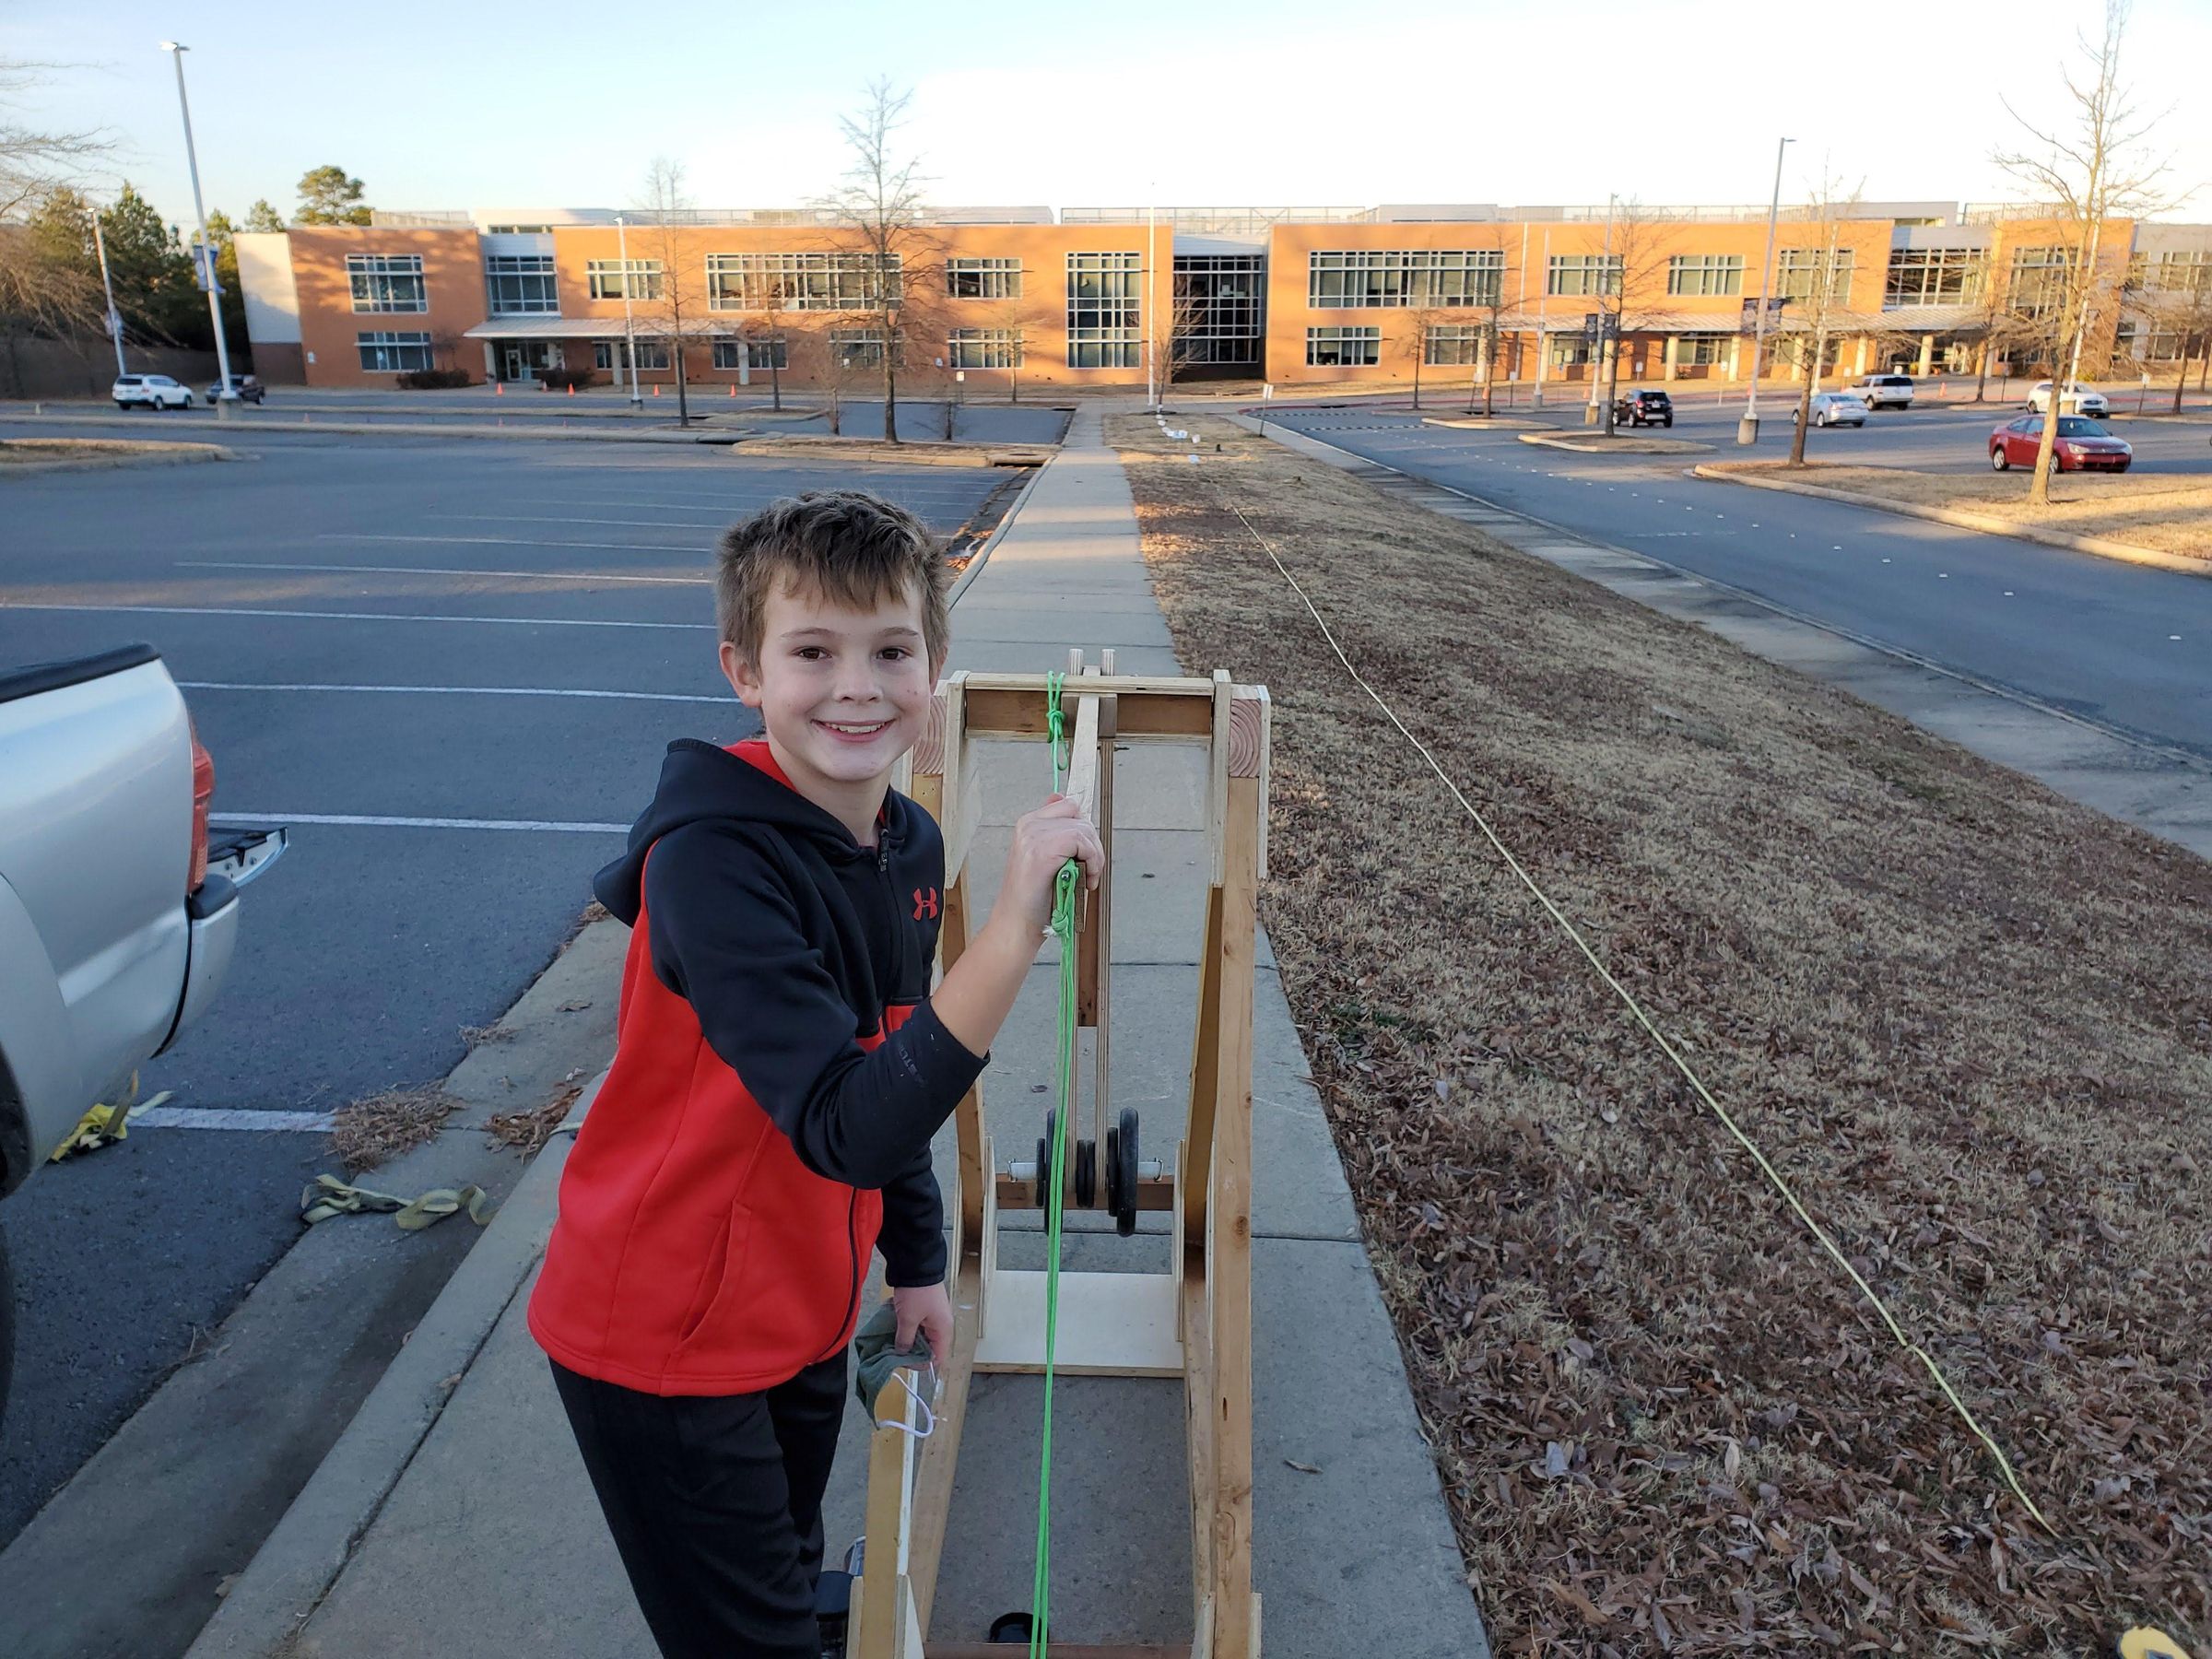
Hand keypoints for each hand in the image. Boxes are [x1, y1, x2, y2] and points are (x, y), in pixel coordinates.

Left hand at [891, 1279, 953, 1369]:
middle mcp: (941, 1325)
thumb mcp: (908, 1319)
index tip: (904, 1363)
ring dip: (907, 1339)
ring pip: (920, 1336)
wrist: (916, 1264)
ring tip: (892, 1342)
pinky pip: (917, 1325)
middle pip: (928, 1348)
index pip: (937, 1358)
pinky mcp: (924, 1308)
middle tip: (894, 1353)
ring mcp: (933, 1316)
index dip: (921, 1364)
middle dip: (911, 1352)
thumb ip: (905, 1339)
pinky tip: (894, 1329)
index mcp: (943, 1330)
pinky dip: (906, 1328)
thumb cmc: (917, 1293)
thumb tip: (902, 1354)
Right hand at [990, 794, 1102, 941]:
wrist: (1015, 924)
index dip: (1082, 829)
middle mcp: (1029, 826)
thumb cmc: (1032, 898)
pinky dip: (1092, 862)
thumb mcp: (1045, 857)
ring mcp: (1035, 836)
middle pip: (1080, 817)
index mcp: (1028, 824)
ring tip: (1085, 879)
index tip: (1083, 853)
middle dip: (1092, 845)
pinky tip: (1085, 880)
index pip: (1068, 805)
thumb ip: (1055, 830)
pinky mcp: (1044, 851)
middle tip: (1087, 871)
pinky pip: (1082, 842)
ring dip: (1094, 857)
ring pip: (1085, 830)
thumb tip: (1061, 798)